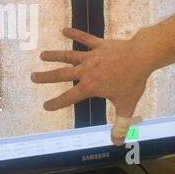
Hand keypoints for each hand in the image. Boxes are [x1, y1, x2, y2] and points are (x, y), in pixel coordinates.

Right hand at [30, 27, 154, 144]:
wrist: (142, 57)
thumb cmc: (134, 82)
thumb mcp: (126, 106)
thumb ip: (120, 125)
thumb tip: (116, 143)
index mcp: (90, 87)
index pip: (68, 97)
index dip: (56, 103)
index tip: (45, 106)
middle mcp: (86, 71)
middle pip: (61, 74)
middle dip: (46, 77)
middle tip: (32, 77)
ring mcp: (92, 57)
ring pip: (69, 56)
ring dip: (54, 55)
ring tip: (42, 55)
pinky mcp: (99, 45)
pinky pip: (85, 39)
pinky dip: (75, 34)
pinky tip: (64, 30)